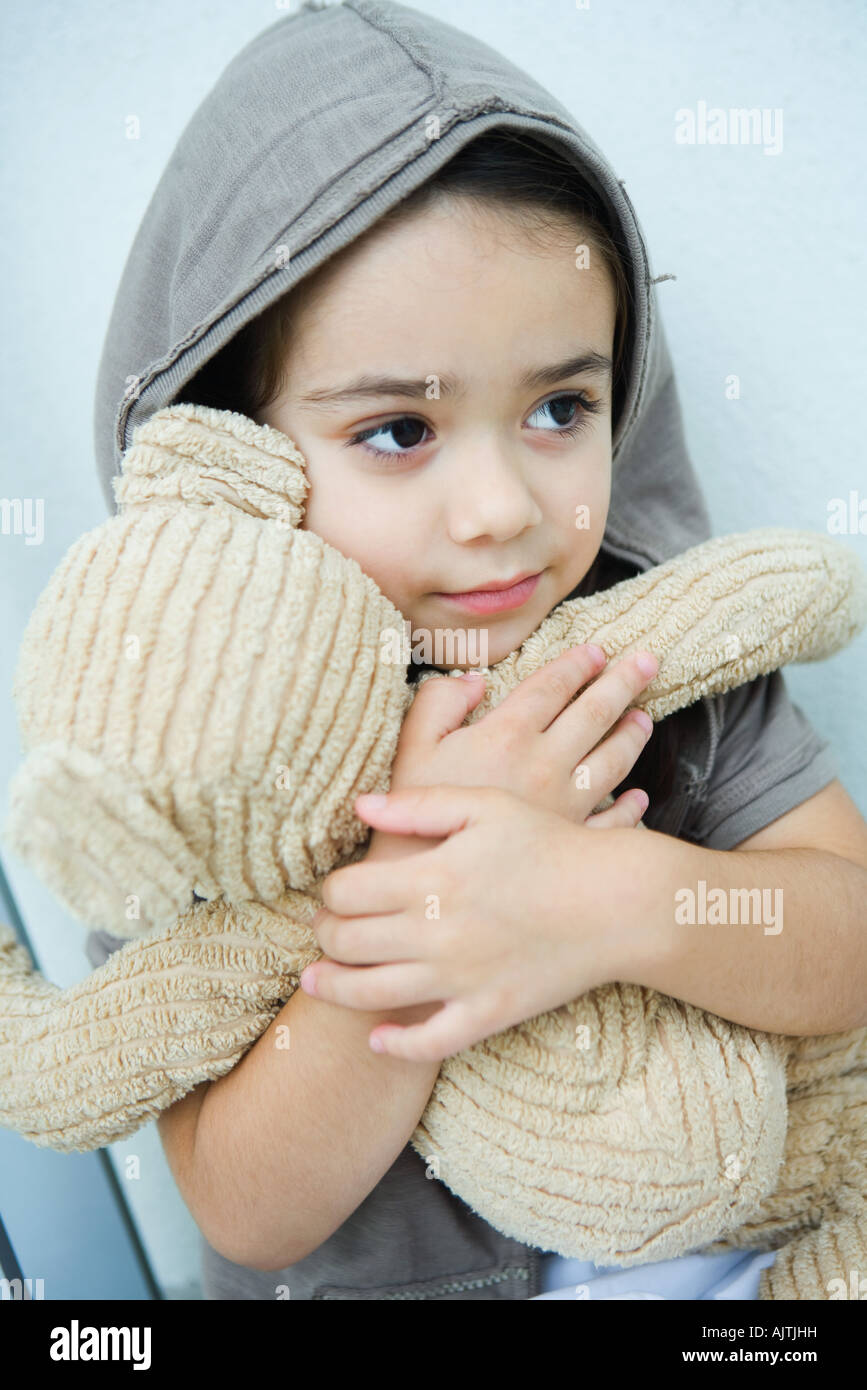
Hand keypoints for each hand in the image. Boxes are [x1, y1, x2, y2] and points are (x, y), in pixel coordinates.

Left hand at [302, 785, 642, 1061]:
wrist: (616, 901)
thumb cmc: (551, 846)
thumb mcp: (485, 808)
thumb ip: (419, 805)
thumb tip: (359, 806)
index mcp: (432, 879)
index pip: (346, 892)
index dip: (331, 890)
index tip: (338, 889)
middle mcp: (437, 933)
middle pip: (348, 942)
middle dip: (325, 934)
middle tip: (325, 928)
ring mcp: (461, 979)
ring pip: (372, 994)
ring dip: (335, 988)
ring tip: (317, 980)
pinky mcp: (488, 1013)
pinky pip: (430, 1043)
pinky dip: (397, 1046)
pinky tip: (378, 1039)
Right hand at [386, 644, 657, 833]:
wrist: (425, 886)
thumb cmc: (411, 817)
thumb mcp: (411, 745)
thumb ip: (439, 702)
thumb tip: (474, 680)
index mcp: (507, 735)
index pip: (550, 688)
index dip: (575, 665)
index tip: (596, 651)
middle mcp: (544, 765)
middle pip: (594, 715)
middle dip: (623, 684)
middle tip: (648, 662)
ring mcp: (563, 806)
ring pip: (611, 762)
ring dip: (631, 736)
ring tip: (644, 719)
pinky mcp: (568, 844)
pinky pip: (610, 822)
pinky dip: (630, 808)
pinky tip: (638, 798)